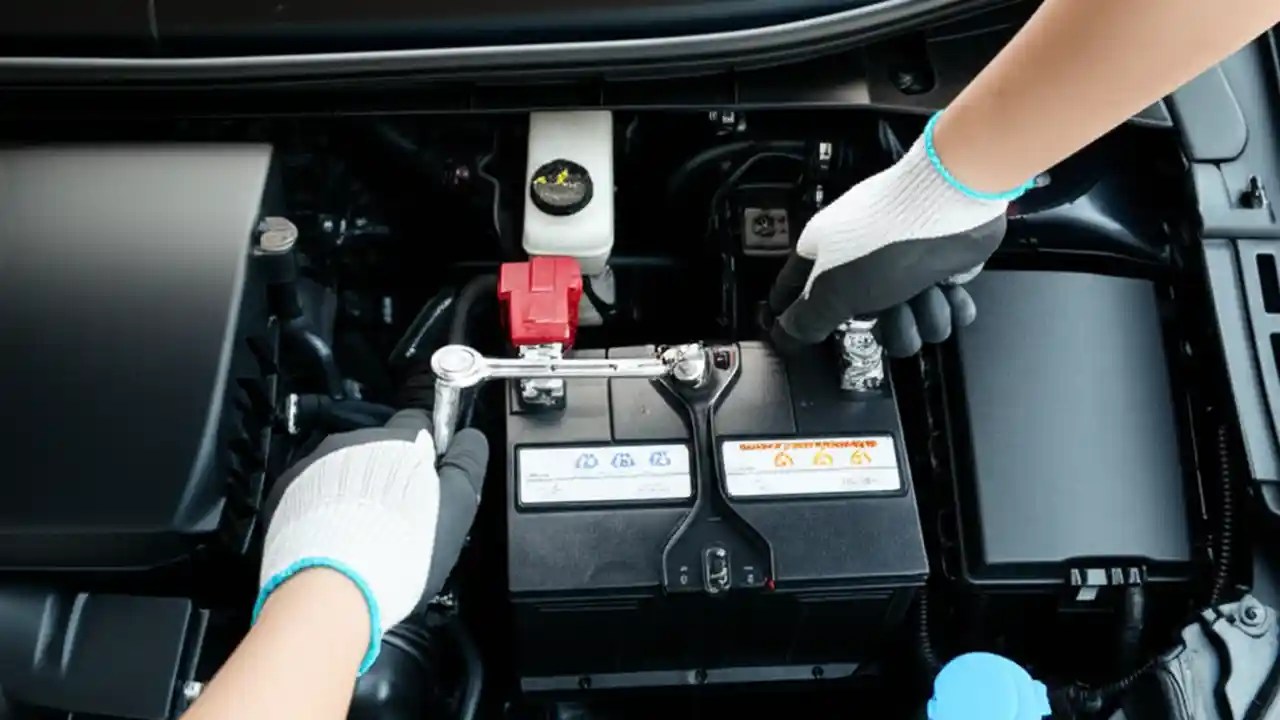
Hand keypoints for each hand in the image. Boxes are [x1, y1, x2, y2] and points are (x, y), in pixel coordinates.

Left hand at [256, 409, 487, 672]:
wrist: (331, 592)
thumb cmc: (400, 551)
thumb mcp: (457, 506)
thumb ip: (468, 463)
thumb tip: (471, 438)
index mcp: (397, 439)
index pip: (420, 422)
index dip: (429, 452)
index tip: (431, 481)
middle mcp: (352, 442)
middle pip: (380, 447)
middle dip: (390, 474)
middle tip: (401, 517)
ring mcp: (314, 465)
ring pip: (344, 468)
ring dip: (356, 491)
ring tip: (366, 534)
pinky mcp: (285, 493)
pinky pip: (312, 491)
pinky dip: (324, 508)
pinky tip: (337, 539)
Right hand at [767, 131, 1007, 353]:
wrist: (954, 200)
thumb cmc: (886, 240)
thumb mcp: (832, 291)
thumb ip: (804, 321)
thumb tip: (784, 338)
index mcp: (823, 257)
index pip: (792, 292)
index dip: (792, 317)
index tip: (797, 340)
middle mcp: (859, 262)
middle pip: (861, 322)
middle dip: (886, 326)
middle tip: (891, 308)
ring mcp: (900, 265)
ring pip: (907, 322)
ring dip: (923, 315)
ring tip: (927, 291)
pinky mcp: (939, 267)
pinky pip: (942, 310)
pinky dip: (951, 305)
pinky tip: (948, 288)